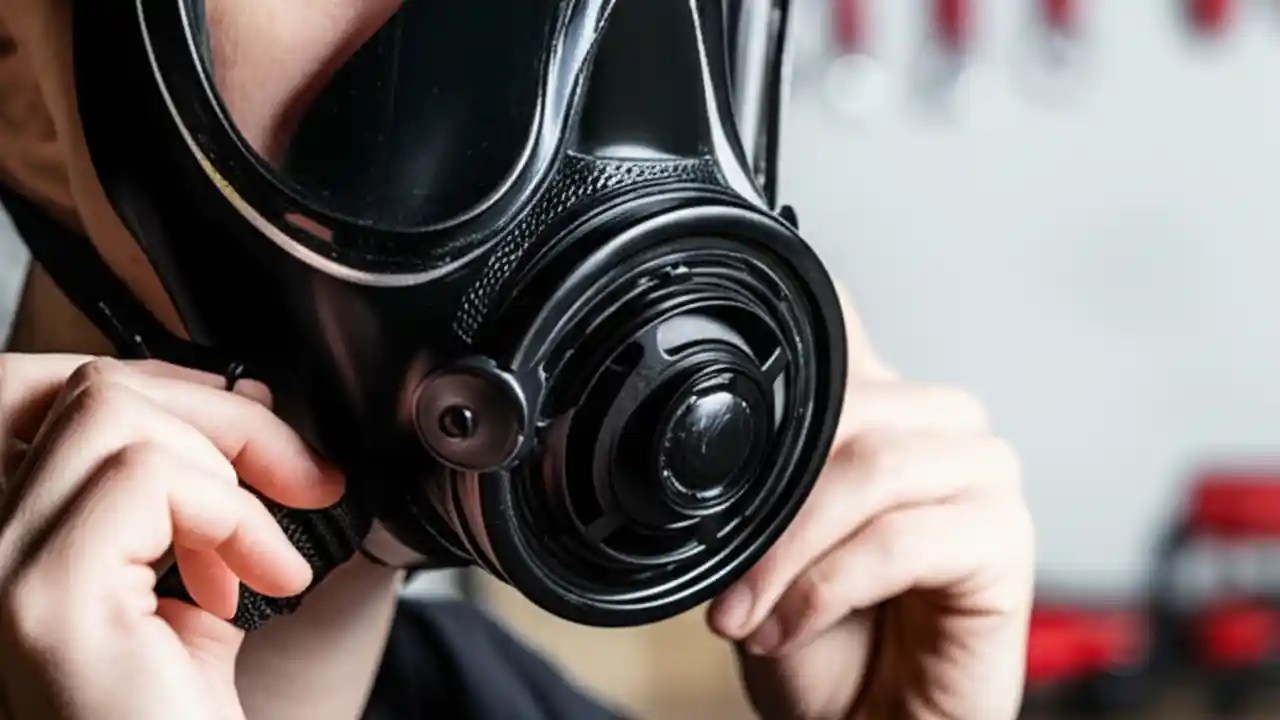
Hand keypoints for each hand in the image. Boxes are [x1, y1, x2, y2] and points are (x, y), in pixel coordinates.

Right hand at [0, 355, 342, 719]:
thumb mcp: (194, 600)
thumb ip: (198, 517)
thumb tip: (251, 426)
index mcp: (22, 543)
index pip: (57, 399)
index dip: (171, 390)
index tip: (259, 429)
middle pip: (96, 393)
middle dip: (226, 417)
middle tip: (304, 480)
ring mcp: (7, 573)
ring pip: (116, 417)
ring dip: (232, 470)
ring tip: (267, 557)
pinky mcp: (50, 599)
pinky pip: (151, 481)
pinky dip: (235, 517)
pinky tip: (264, 585)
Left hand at [708, 296, 1033, 718]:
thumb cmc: (819, 643)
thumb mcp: (767, 543)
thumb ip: (768, 468)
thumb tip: (734, 411)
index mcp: (885, 412)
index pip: (843, 328)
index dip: (788, 350)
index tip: (717, 397)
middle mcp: (941, 431)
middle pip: (850, 409)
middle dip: (770, 504)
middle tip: (725, 581)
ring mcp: (982, 479)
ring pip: (873, 469)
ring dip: (791, 553)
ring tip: (749, 616)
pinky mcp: (1005, 541)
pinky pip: (902, 538)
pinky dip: (828, 587)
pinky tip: (793, 627)